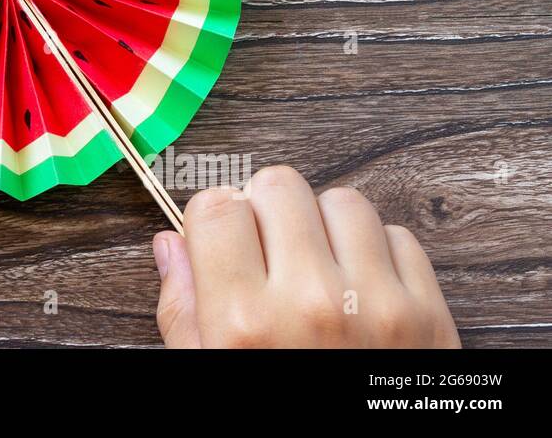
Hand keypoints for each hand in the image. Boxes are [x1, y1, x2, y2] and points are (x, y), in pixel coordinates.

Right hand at [154, 165, 459, 347]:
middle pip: (278, 186)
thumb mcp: (211, 376)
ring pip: (342, 200)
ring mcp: (378, 304)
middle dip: (267, 211)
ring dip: (326, 226)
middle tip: (269, 250)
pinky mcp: (429, 311)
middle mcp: (310, 303)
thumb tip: (170, 243)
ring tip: (319, 268)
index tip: (222, 238)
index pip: (216, 206)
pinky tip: (360, 290)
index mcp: (244, 323)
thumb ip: (182, 310)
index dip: (215, 219)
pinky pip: (397, 235)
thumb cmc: (279, 422)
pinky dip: (376, 253)